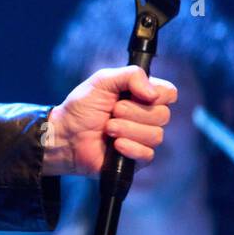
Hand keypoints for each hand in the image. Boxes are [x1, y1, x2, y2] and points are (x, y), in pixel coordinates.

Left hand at [43, 65, 177, 176]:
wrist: (64, 135)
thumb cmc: (81, 108)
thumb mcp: (102, 81)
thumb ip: (130, 76)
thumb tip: (154, 94)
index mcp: (142, 96)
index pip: (169, 93)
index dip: (156, 94)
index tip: (133, 95)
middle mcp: (147, 117)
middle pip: (163, 115)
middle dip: (133, 112)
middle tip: (112, 112)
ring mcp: (143, 138)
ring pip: (156, 135)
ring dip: (127, 129)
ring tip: (107, 128)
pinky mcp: (138, 159)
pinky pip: (148, 154)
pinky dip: (129, 148)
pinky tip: (114, 145)